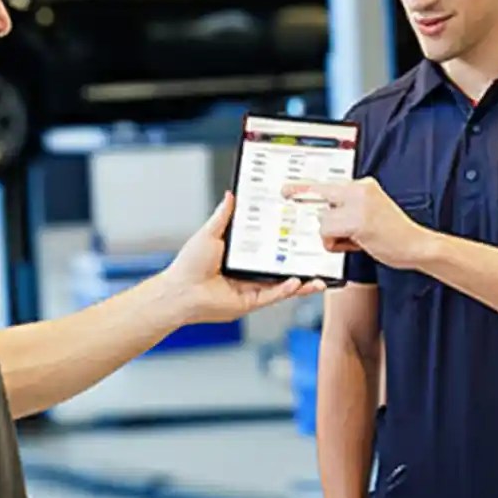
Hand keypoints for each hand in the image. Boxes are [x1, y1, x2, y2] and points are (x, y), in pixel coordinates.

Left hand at [161, 191, 326, 324]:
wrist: (180, 292)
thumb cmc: (189, 265)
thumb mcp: (210, 233)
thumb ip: (223, 216)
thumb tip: (230, 194)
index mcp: (241, 256)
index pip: (269, 247)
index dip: (285, 241)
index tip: (301, 231)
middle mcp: (249, 272)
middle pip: (281, 268)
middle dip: (301, 264)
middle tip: (317, 255)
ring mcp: (251, 288)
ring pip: (283, 285)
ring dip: (301, 282)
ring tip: (318, 277)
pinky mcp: (250, 302)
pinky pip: (273, 296)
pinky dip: (286, 289)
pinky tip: (297, 282)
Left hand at [281, 178, 432, 269]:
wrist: (417, 245)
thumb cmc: (393, 234)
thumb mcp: (370, 212)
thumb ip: (349, 208)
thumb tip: (321, 214)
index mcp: (362, 185)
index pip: (327, 183)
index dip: (304, 188)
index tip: (287, 190)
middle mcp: (359, 189)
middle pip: (320, 199)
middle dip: (322, 220)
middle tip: (327, 228)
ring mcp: (359, 203)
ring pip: (322, 219)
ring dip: (332, 236)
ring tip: (355, 239)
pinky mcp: (358, 220)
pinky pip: (329, 231)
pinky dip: (336, 243)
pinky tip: (357, 244)